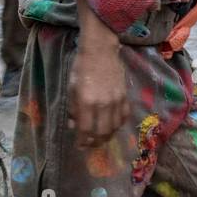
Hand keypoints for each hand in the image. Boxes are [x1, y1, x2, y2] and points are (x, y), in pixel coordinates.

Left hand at [68, 7, 129, 148]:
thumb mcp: (71, 87)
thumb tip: (74, 125)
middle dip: (95, 142)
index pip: (86, 130)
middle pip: (102, 133)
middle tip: (90, 144)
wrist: (100, 50)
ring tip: (100, 138)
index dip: (82, 141)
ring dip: (107, 136)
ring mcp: (116, 101)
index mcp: (86, 102)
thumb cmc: (81, 67)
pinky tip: (112, 126)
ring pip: (114, 127)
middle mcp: (103, 104)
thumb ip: (73, 108)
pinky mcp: (124, 96)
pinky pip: (124, 117)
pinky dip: (118, 125)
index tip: (79, 145)